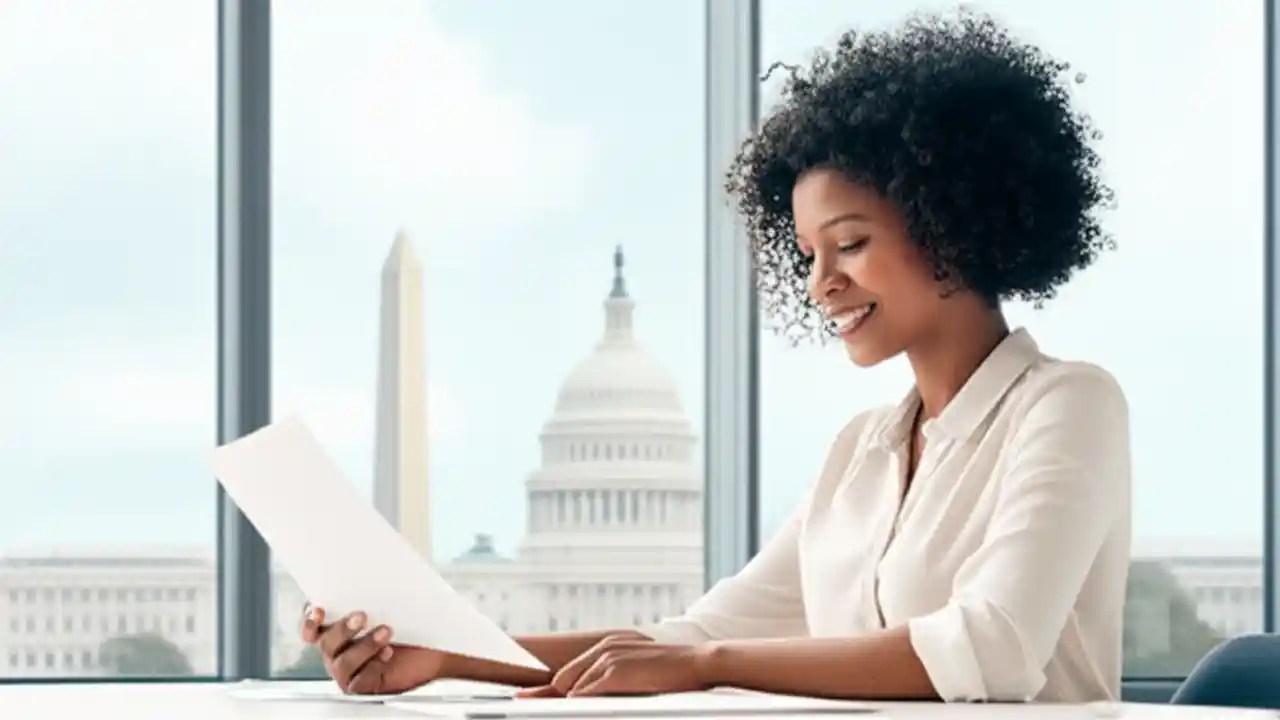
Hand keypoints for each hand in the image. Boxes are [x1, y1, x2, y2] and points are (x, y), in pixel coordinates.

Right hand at [300, 605, 447, 694]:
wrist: (431, 653)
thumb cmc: (407, 627)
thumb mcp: (391, 607)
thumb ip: (375, 595)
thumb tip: (378, 571)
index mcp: (336, 629)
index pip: (312, 626)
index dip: (309, 619)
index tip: (319, 610)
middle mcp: (337, 651)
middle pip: (326, 642)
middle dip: (342, 629)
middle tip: (362, 616)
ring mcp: (347, 671)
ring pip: (342, 662)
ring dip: (364, 646)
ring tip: (386, 632)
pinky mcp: (361, 686)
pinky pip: (358, 681)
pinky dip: (372, 665)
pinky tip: (387, 653)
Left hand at [516, 635, 710, 697]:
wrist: (697, 662)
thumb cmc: (672, 670)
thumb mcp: (638, 667)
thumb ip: (614, 676)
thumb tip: (588, 695)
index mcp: (606, 646)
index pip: (568, 672)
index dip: (544, 688)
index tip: (522, 698)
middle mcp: (603, 648)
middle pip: (563, 680)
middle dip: (547, 698)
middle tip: (522, 705)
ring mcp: (609, 658)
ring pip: (572, 687)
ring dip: (563, 702)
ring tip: (540, 708)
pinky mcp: (616, 671)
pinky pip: (586, 692)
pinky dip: (578, 703)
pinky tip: (572, 708)